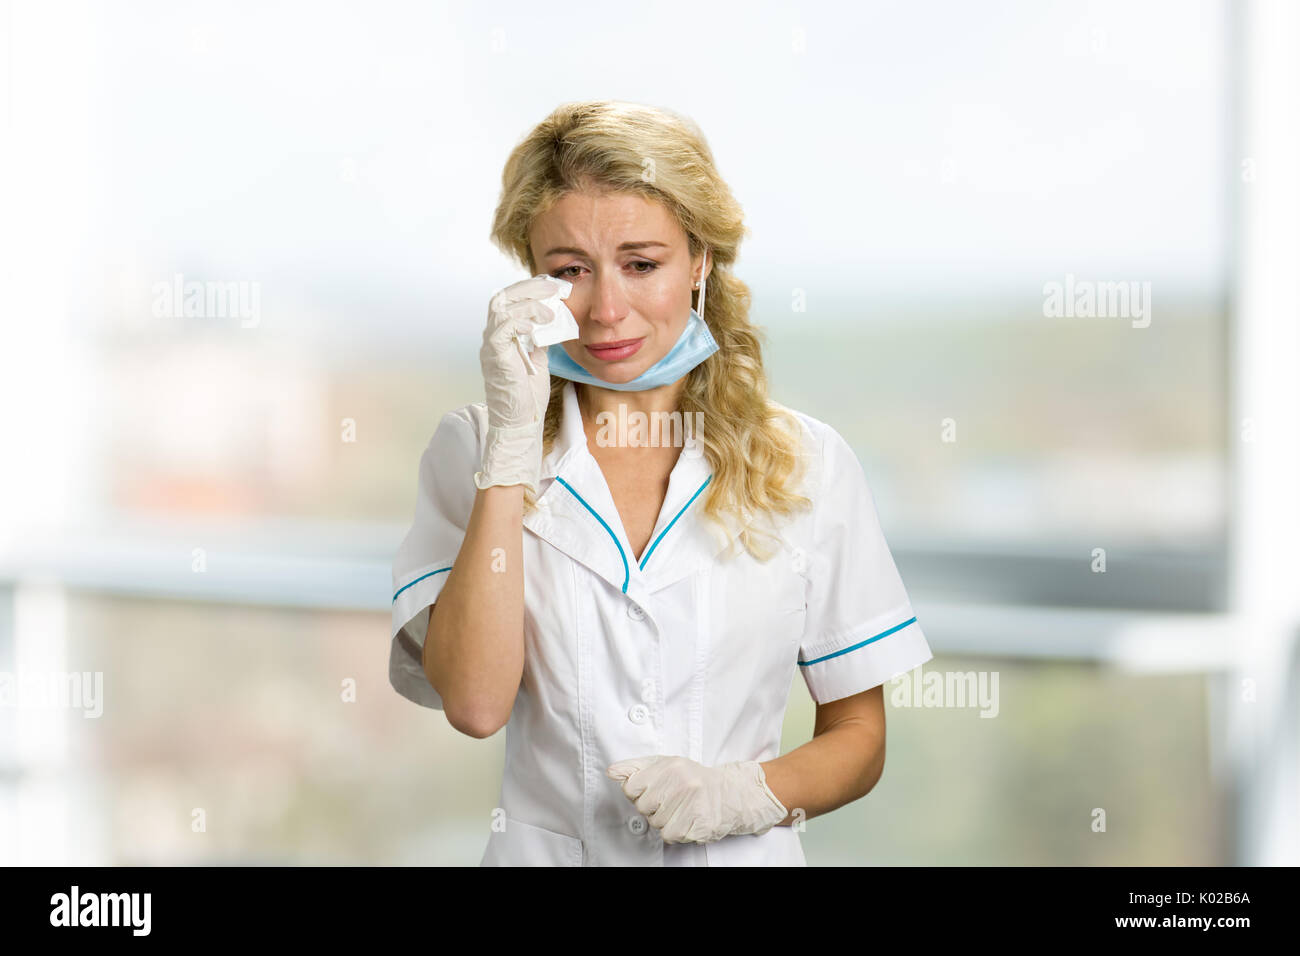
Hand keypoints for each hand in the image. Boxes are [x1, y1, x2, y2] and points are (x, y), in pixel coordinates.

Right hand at [475, 275, 572, 493]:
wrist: (520, 422)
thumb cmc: (528, 395)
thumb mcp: (538, 358)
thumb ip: (540, 337)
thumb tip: (553, 318)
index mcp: (502, 336)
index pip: (510, 300)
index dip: (529, 288)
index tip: (553, 285)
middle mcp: (493, 337)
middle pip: (502, 297)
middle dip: (529, 288)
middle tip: (554, 288)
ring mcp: (491, 346)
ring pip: (501, 307)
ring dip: (529, 303)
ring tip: (552, 311)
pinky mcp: (495, 356)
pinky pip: (503, 328)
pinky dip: (522, 321)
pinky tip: (541, 326)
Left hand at [606, 755, 787, 844]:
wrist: (731, 794)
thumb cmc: (693, 779)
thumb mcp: (665, 765)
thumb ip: (636, 768)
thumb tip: (611, 772)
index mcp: (670, 765)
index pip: (631, 787)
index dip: (640, 792)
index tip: (655, 789)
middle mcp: (681, 782)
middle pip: (643, 808)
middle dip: (654, 808)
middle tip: (672, 800)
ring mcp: (692, 803)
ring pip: (656, 824)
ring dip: (666, 821)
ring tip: (682, 809)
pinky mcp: (700, 824)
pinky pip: (671, 836)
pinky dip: (677, 832)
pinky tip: (688, 820)